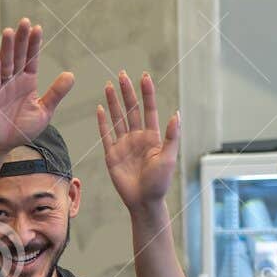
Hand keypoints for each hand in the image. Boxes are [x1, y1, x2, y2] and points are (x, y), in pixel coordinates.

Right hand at [0, 18, 74, 154]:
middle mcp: (13, 81)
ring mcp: (0, 88)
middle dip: (22, 39)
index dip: (35, 44)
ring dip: (7, 48)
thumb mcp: (44, 112)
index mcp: (27, 82)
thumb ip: (56, 93)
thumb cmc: (20, 130)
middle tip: (25, 20)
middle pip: (18, 56)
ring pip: (5, 64)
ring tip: (9, 31)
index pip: (32, 59)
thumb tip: (71, 74)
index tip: (39, 27)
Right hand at [98, 70, 179, 213]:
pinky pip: (106, 135)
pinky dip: (103, 122)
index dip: (146, 93)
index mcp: (152, 136)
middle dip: (126, 92)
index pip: (148, 109)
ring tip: (108, 85)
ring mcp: (124, 145)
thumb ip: (171, 136)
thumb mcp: (168, 158)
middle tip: (121, 75)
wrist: (144, 201)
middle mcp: (137, 137)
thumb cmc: (159, 182)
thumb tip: (175, 114)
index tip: (143, 76)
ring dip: (113, 102)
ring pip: (118, 118)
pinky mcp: (112, 155)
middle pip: (131, 109)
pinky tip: (100, 108)